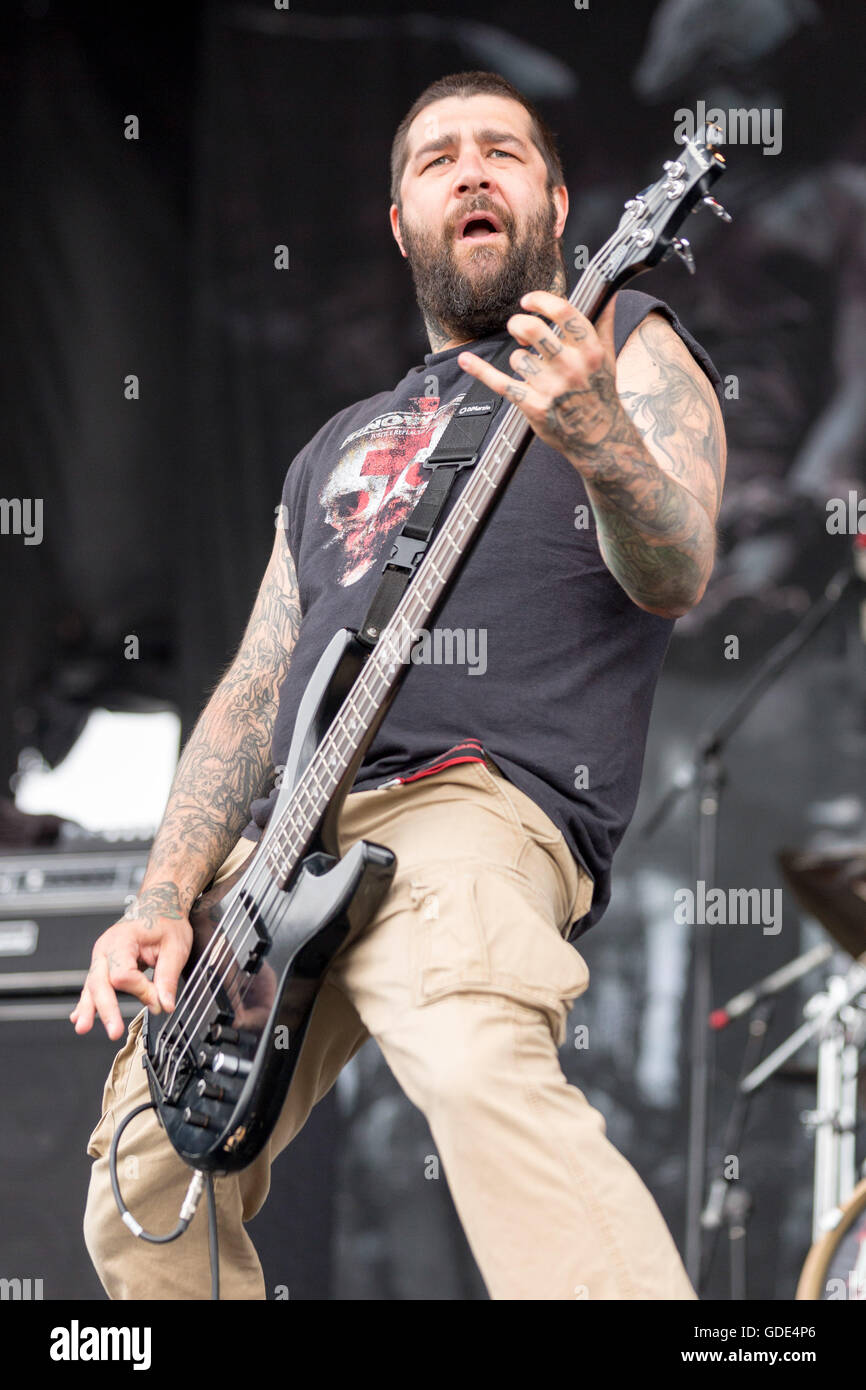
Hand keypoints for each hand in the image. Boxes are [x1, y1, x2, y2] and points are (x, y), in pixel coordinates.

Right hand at [70, 882, 192, 1039]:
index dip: (141, 990)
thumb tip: (164, 1004)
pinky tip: (79, 1018)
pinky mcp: (104, 966)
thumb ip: (168, 977)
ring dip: (89, 1009)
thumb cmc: (165, 920)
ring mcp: (102, 957)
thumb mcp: (176, 947)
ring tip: (83, 1027)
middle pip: (100, 982)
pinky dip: (86, 1003)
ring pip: (92, 986)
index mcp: (122, 940)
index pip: (123, 974)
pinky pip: (92, 986)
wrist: (159, 906)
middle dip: (106, 1009)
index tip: (159, 997)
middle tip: (114, 1031)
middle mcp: (106, 949)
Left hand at [457, 290, 625, 464]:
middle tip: (518, 328)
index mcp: (589, 350)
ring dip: (518, 360)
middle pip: (533, 329)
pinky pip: (501, 383)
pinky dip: (480, 370)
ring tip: (531, 370)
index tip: (528, 301)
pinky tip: (466, 359)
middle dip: (519, 323)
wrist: (600, 438)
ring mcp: (551, 388)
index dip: (540, 300)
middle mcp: (571, 367)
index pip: (563, 311)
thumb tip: (610, 295)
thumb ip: (605, 324)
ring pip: (517, 358)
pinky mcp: (534, 406)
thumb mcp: (608, 358)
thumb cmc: (600, 395)